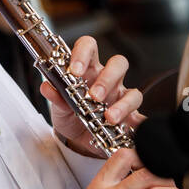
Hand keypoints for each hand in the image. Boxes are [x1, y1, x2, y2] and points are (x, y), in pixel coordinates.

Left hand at [40, 38, 144, 157]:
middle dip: (106, 79)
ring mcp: (121, 97)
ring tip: (108, 117)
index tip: (74, 70)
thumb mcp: (59, 108)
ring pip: (133, 91)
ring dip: (122, 104)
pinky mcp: (131, 116)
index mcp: (88, 70)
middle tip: (94, 96)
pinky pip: (141, 117)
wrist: (77, 141)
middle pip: (118, 64)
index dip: (83, 53)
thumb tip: (47, 87)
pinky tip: (130, 128)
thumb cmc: (70, 116)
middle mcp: (107, 79)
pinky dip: (139, 123)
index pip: (89, 48)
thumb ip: (55, 97)